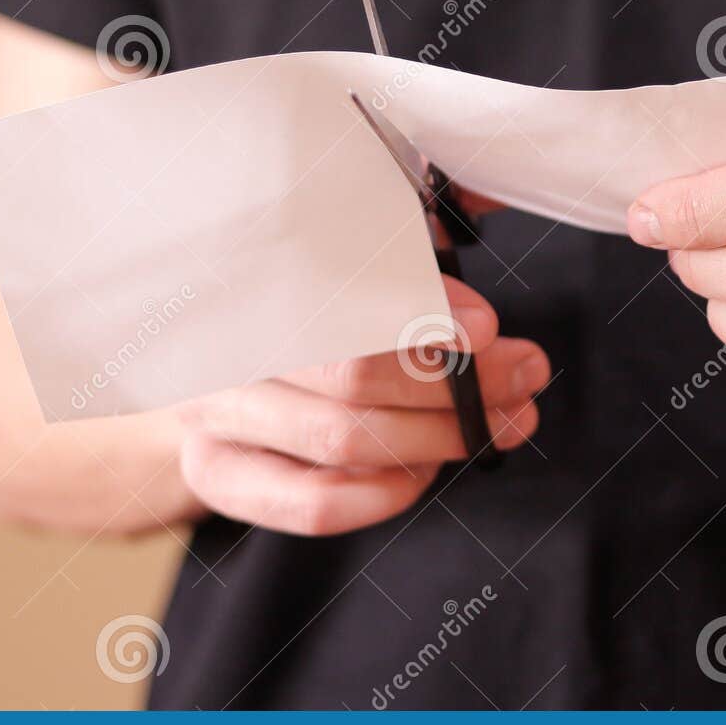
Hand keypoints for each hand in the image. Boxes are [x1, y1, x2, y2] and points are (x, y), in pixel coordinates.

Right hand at [176, 276, 548, 534]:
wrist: (200, 369)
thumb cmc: (297, 300)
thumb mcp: (348, 247)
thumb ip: (408, 240)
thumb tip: (484, 221)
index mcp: (255, 268)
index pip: (346, 291)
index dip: (424, 313)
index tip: (488, 326)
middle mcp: (227, 338)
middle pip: (352, 375)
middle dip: (459, 383)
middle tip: (524, 376)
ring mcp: (213, 411)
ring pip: (341, 438)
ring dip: (440, 437)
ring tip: (503, 423)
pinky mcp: (217, 474)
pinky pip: (312, 503)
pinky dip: (385, 491)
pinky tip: (425, 470)